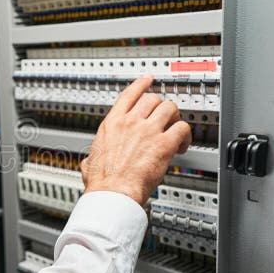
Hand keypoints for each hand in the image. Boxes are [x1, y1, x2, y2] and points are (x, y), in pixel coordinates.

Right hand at [80, 76, 191, 205]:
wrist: (113, 193)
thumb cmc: (102, 182)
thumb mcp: (89, 163)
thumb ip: (91, 158)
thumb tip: (87, 163)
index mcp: (112, 124)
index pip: (129, 94)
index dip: (141, 84)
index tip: (148, 79)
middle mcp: (130, 122)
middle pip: (153, 99)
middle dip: (161, 107)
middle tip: (165, 118)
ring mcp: (148, 131)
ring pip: (170, 108)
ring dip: (175, 118)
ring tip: (175, 131)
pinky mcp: (164, 144)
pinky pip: (182, 128)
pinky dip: (186, 136)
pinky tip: (182, 146)